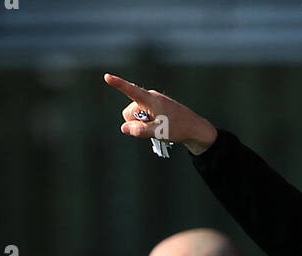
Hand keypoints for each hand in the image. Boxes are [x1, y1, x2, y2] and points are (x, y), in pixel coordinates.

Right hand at [103, 74, 217, 154]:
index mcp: (151, 99)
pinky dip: (147, 123)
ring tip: (159, 128)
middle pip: (130, 111)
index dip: (118, 84)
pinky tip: (160, 127)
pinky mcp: (157, 107)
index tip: (107, 77)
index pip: (131, 90)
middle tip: (152, 128)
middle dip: (134, 122)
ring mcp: (154, 102)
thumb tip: (124, 128)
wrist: (195, 128)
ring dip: (142, 124)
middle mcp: (151, 97)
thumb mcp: (158, 132)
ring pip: (137, 115)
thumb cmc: (178, 129)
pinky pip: (144, 115)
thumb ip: (139, 130)